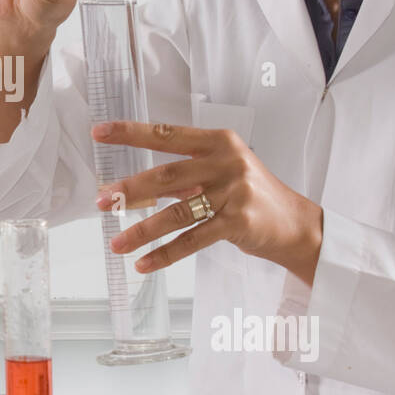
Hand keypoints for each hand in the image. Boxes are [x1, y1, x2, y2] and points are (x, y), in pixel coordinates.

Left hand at [93, 120, 323, 285]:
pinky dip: (165, 254)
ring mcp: (233, 192)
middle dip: (129, 190)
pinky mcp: (238, 222)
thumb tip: (134, 185)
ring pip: (176, 212)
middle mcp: (226, 162)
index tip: (99, 132)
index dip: (130, 133)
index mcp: (218, 141)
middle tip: (101, 201)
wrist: (294, 223)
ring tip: (117, 243)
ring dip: (142, 229)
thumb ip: (184, 173)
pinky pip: (192, 240)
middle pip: (166, 175)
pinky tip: (144, 262)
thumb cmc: (251, 194)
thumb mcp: (221, 171)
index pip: (167, 134)